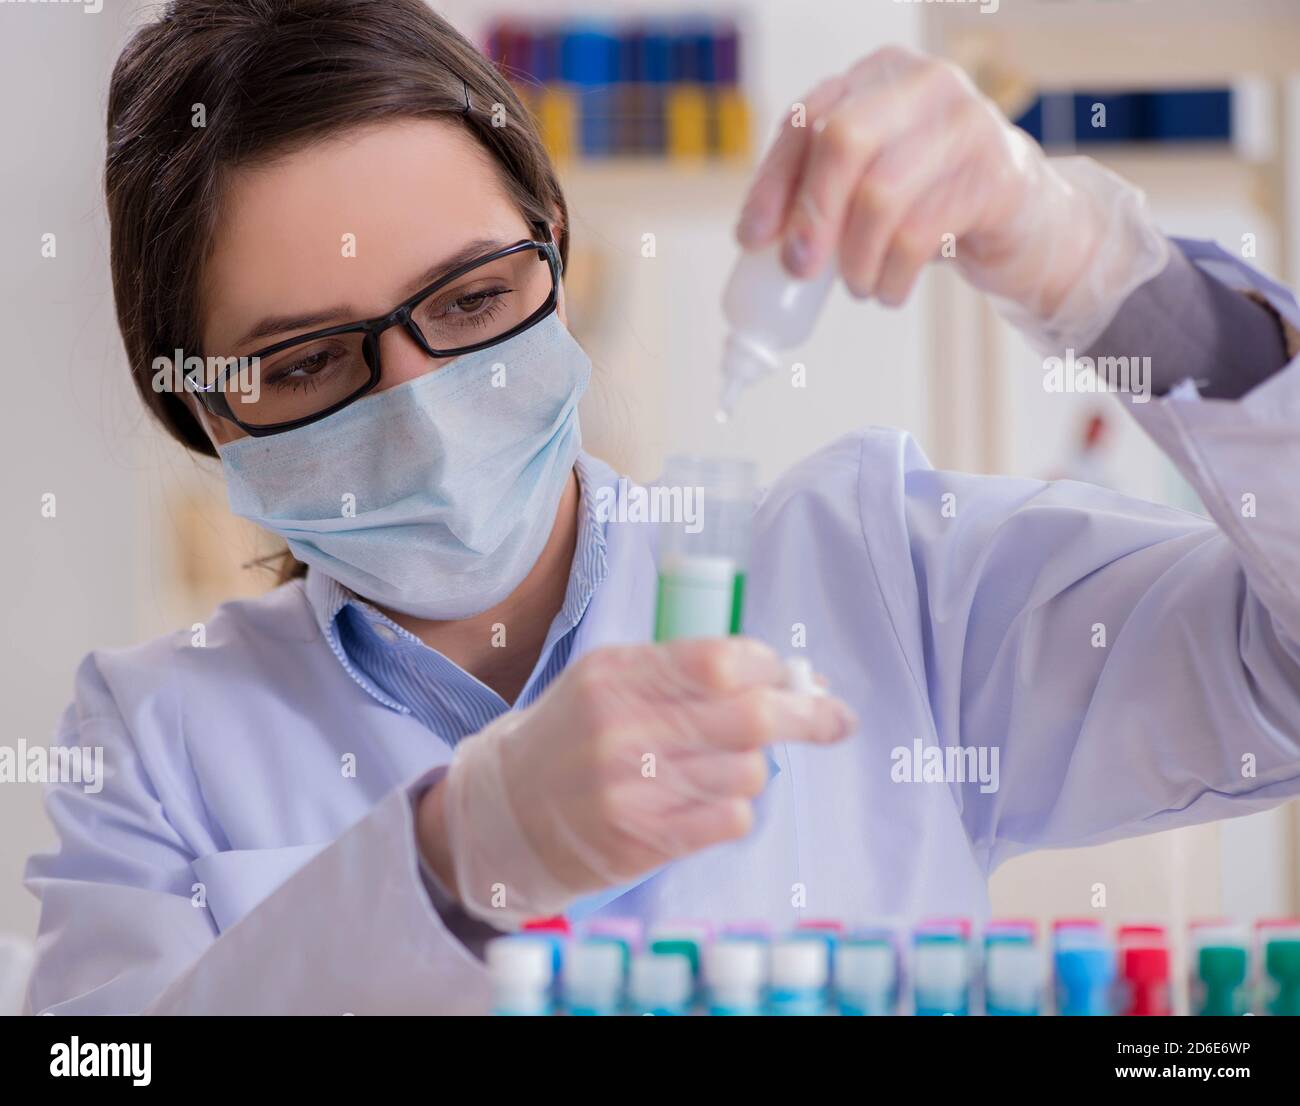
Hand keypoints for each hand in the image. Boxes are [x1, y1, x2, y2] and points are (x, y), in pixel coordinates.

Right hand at [423, 638, 854, 927]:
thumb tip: (796, 680)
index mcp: (618, 675)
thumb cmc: (576, 736)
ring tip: (718, 767)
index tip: (795, 676)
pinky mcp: (642, 841)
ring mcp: (632, 790)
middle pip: (751, 716)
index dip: (773, 667)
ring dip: (753, 768)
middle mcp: (624, 729)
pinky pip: (731, 820)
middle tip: (836, 719)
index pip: (723, 660)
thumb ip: (690, 673)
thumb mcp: (614, 682)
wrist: (506, 814)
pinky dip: (734, 808)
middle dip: (808, 714)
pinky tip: (702, 802)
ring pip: (748, 773)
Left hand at [736, 46, 1166, 346]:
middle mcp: (923, 85)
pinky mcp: (996, 174)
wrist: (1029, 220)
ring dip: (855, 258)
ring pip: (880, 194)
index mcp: (878, 77)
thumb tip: (757, 239)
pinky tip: (889, 291)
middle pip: (842, 140)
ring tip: (858, 285)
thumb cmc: (933, 201)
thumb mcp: (871, 183)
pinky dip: (892, 276)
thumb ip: (820, 193)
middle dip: (811, 215)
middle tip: (801, 269)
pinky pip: (920, 234)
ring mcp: (965, 124)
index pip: (807, 118)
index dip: (773, 183)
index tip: (752, 239)